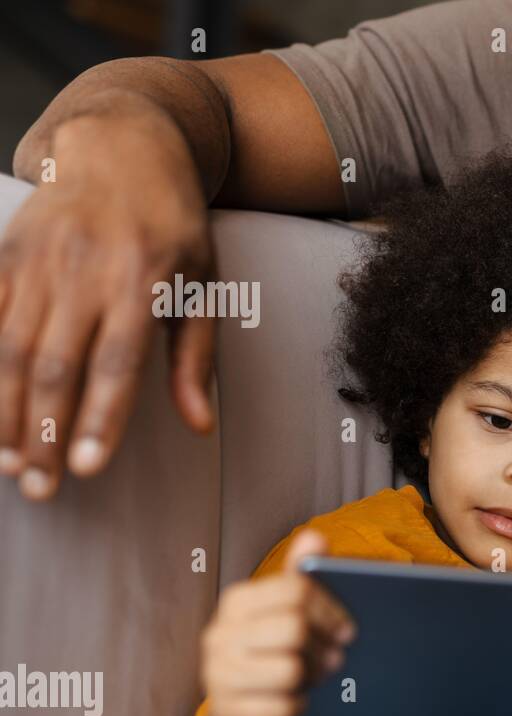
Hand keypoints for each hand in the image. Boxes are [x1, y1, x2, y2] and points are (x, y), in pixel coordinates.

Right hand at [0, 112, 215, 499]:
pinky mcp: (7, 251)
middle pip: (56, 365)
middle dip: (43, 431)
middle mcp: (87, 271)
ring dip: (3, 410)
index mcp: (144, 282)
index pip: (118, 365)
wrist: (122, 146)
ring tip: (5, 463)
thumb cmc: (173, 226)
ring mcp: (40, 259)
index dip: (99, 418)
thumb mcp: (205, 284)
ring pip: (10, 347)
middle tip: (38, 486)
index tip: (85, 467)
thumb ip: (196, 357)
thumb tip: (199, 424)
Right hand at [202, 529, 355, 715]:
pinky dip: (298, 707)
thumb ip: (300, 577)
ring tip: (310, 678)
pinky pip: (284, 707)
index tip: (347, 630)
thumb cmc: (274, 654)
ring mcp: (217, 675)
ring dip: (312, 678)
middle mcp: (219, 634)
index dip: (331, 610)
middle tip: (333, 659)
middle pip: (295, 628)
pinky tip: (292, 701)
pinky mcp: (228, 713)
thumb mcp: (286, 615)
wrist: (244, 714)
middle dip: (323, 647)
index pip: (296, 591)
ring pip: (290, 669)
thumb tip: (315, 536)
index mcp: (237, 601)